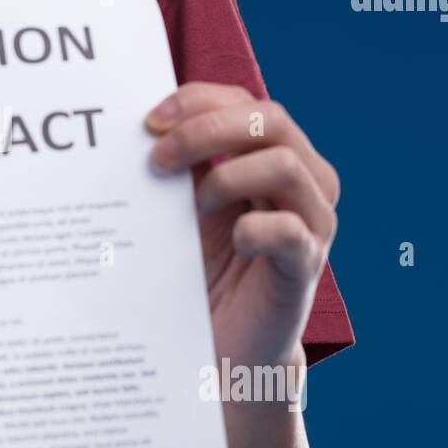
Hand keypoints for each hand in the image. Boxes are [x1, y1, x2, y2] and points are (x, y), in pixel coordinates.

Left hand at [145, 82, 339, 369]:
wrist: (224, 346)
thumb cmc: (204, 268)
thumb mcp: (186, 207)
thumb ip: (177, 165)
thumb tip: (134, 127)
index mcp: (275, 155)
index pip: (245, 102)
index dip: (197, 101)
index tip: (148, 121)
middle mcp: (305, 181)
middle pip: (269, 120)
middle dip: (207, 128)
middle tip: (158, 157)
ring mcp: (313, 222)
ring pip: (285, 165)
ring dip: (227, 176)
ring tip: (194, 208)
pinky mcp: (306, 266)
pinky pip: (290, 231)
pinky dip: (253, 229)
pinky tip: (231, 241)